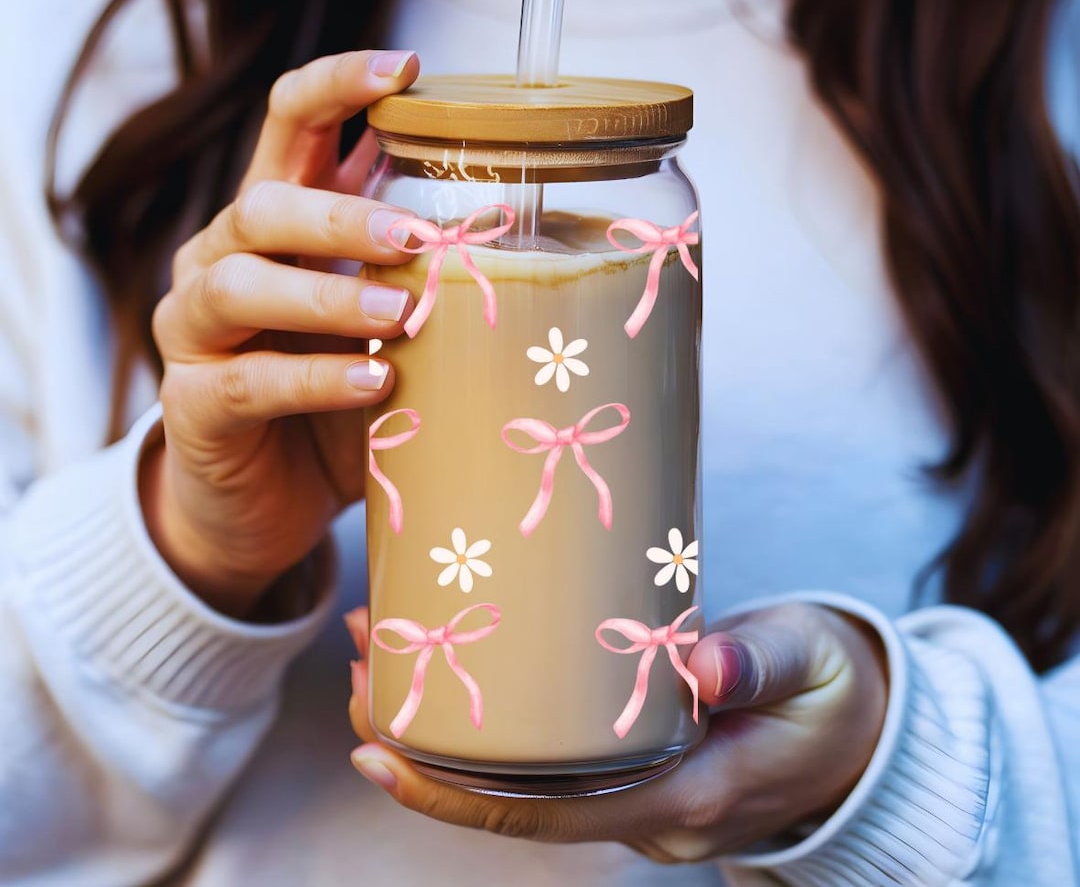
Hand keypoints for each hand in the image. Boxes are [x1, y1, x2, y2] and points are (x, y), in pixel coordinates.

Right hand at [140, 49, 419, 617]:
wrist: (270, 501)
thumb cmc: (338, 397)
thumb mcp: (380, 323)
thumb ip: (415, 272)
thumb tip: (510, 227)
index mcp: (277, 223)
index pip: (289, 124)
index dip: (337, 84)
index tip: (405, 65)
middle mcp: (224, 259)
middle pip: (262, 203)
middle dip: (340, 213)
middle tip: (417, 239)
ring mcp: (196, 331)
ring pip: (241, 283)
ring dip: (328, 296)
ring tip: (400, 317)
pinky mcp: (193, 404)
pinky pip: (248, 380)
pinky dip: (316, 379)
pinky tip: (374, 383)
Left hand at [344, 600, 886, 862]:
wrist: (858, 732)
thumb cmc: (833, 691)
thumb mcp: (813, 663)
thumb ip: (761, 664)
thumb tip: (705, 669)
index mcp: (688, 793)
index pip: (555, 815)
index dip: (460, 797)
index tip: (377, 753)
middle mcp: (648, 809)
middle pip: (515, 802)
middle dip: (425, 754)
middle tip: (359, 672)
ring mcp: (638, 792)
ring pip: (524, 781)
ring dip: (446, 730)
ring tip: (381, 653)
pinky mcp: (634, 763)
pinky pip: (550, 758)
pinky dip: (491, 721)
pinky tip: (455, 662)